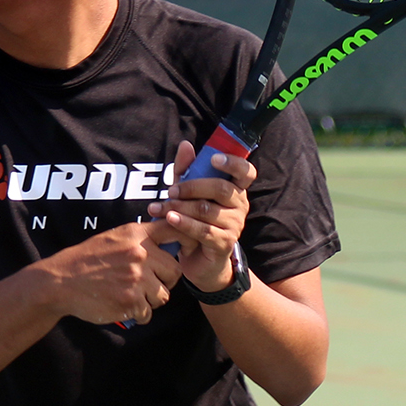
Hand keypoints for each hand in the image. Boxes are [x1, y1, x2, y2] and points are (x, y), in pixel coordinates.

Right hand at [36, 221, 181, 325]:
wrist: (61, 281)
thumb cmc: (87, 260)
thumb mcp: (113, 238)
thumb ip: (140, 238)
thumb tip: (168, 237)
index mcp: (136, 235)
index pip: (173, 230)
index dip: (187, 238)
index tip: (189, 247)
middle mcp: (140, 254)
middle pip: (175, 271)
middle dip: (165, 281)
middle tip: (149, 284)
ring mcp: (137, 278)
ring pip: (163, 295)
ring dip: (151, 300)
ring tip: (132, 296)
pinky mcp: (131, 301)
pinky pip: (148, 313)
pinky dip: (138, 314)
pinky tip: (123, 306)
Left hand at [149, 139, 254, 292]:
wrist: (199, 260)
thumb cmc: (195, 220)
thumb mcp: (188, 193)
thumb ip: (187, 170)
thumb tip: (185, 145)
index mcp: (235, 189)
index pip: (246, 171)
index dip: (233, 163)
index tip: (214, 159)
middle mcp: (240, 205)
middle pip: (221, 188)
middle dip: (192, 187)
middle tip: (170, 190)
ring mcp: (235, 225)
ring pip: (207, 210)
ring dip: (180, 207)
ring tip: (159, 208)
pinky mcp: (225, 243)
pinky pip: (203, 230)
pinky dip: (183, 223)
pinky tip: (169, 219)